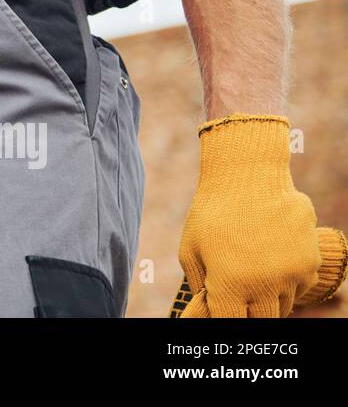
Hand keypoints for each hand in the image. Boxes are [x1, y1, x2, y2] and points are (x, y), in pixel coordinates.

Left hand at [177, 114, 320, 316]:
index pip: (229, 324)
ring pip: (281, 307)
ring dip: (267, 299)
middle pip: (260, 322)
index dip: (224, 321)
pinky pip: (299, 288)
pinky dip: (286, 283)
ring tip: (253, 273)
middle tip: (238, 296)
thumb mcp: (190, 249)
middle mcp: (263, 286)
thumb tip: (203, 314)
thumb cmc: (212, 213)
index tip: (223, 311)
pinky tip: (271, 260)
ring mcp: (290, 276)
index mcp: (229, 284)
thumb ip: (199, 287)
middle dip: (247, 314)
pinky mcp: (309, 264)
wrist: (248, 176)